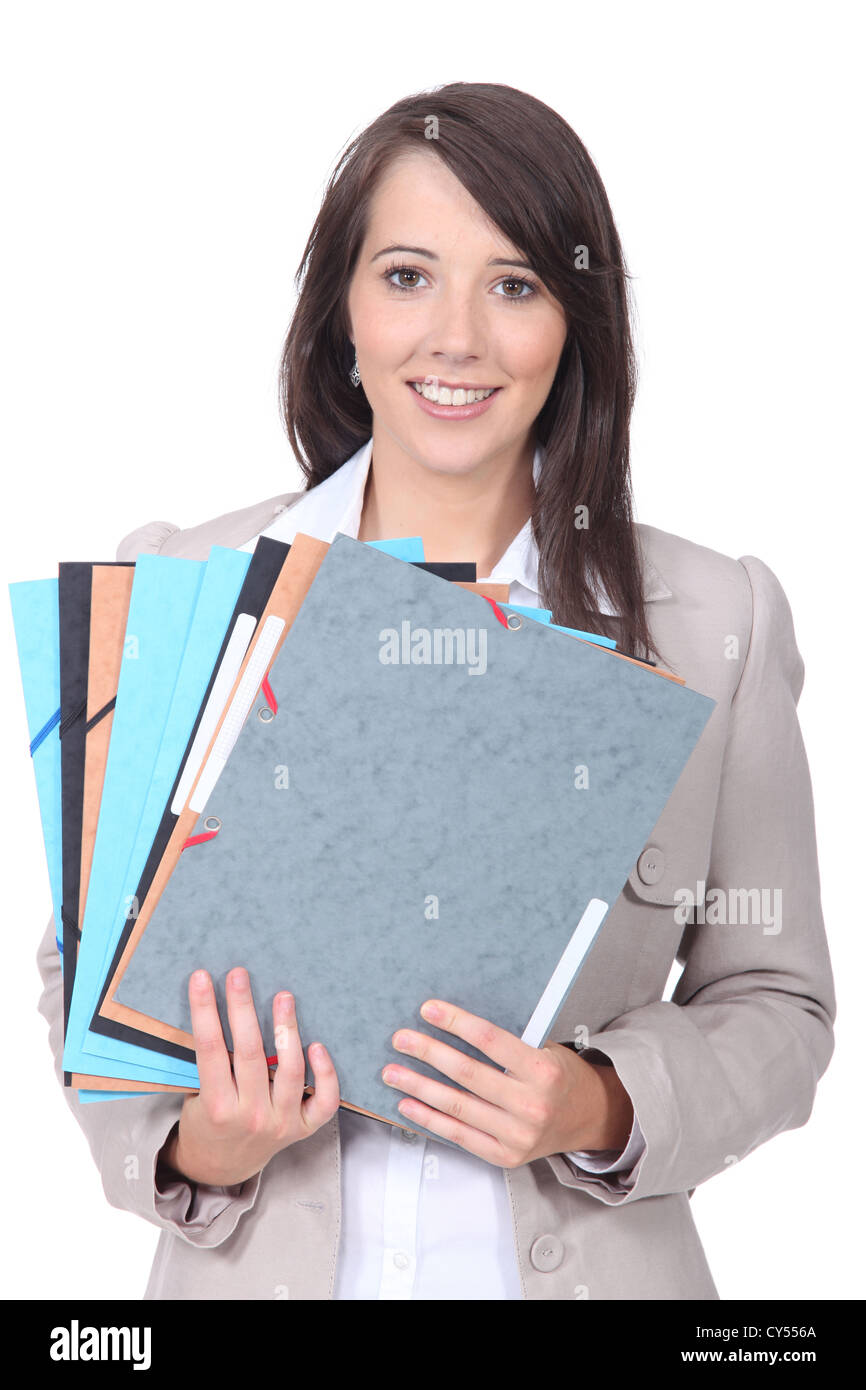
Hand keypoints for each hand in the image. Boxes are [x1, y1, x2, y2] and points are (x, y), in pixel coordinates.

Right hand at [161, 967, 339, 1185]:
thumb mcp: (196, 1097)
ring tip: (283, 997)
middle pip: (249, 1053)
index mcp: (217, 1107)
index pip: (210, 1049)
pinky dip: (325, 1074)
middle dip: (242, 1008)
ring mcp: (281, 1123)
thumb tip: (219, 1005)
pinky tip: (318, 1045)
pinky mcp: (303, 1128)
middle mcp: (252, 1116)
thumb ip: (212, 1064)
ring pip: (289, 1071)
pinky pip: (323, 1100)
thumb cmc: (206, 1122)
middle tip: (240, 975)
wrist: (220, 1167)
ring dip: (286, 1030)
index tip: (202, 978)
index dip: (205, 1010)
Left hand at [382, 999, 633, 1167]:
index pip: (490, 1040)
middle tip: (401, 1038)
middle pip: (467, 1074)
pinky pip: (459, 1136)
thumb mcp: (545, 1050)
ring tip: (393, 1072)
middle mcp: (532, 1105)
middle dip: (428, 1053)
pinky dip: (430, 1119)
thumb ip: (507, 1042)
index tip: (428, 1009)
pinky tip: (409, 1104)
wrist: (587, 1118)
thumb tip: (452, 1022)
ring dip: (419, 1087)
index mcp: (543, 1070)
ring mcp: (518, 1135)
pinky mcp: (506, 1156)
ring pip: (457, 1107)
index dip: (456, 1022)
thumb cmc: (559, 1075)